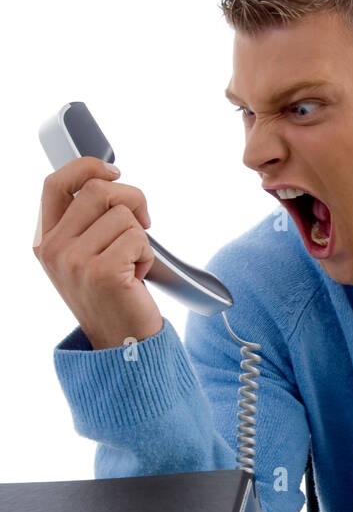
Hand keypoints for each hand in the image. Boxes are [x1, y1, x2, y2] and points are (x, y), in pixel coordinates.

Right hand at [33, 156, 162, 349]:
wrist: (121, 345)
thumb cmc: (111, 295)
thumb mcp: (85, 256)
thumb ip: (85, 220)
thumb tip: (107, 178)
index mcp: (45, 241)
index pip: (55, 184)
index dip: (86, 166)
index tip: (114, 171)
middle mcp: (54, 250)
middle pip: (98, 190)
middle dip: (132, 200)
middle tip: (143, 223)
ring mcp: (75, 262)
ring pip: (123, 215)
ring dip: (140, 237)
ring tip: (131, 263)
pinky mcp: (102, 273)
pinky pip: (138, 237)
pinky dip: (147, 254)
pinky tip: (136, 277)